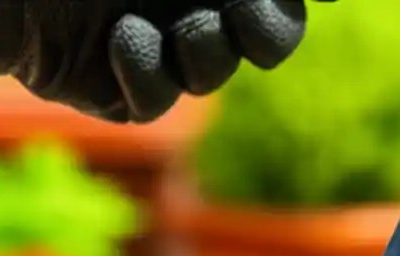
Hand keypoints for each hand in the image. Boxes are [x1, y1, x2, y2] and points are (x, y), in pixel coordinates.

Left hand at [0, 0, 307, 122]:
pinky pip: (154, 102)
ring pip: (212, 74)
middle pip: (267, 43)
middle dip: (266, 32)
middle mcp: (184, 5)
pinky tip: (118, 38)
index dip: (289, 4)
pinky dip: (144, 71)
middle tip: (239, 9)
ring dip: (205, 50)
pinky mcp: (110, 93)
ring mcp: (150, 49)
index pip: (279, 0)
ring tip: (170, 23)